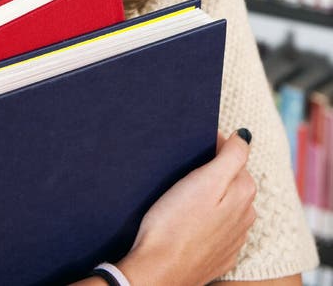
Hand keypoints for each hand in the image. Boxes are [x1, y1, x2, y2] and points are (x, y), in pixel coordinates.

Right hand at [118, 129, 256, 285]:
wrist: (159, 270)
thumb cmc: (175, 223)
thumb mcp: (205, 180)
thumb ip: (231, 156)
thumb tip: (245, 135)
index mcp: (243, 193)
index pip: (235, 156)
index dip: (214, 146)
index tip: (195, 148)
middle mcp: (245, 217)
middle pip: (234, 180)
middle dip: (216, 171)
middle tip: (188, 170)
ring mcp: (233, 238)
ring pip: (228, 204)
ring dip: (214, 196)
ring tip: (187, 195)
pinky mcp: (220, 255)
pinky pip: (220, 227)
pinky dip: (210, 219)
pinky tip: (192, 219)